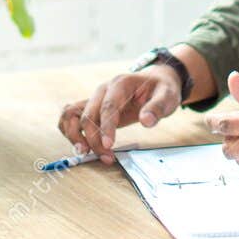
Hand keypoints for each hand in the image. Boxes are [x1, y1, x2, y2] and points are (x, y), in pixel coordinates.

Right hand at [57, 66, 182, 163]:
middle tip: (107, 158)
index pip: (108, 106)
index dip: (106, 127)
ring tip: (86, 153)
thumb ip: (158, 108)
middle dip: (94, 139)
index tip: (108, 146)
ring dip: (74, 135)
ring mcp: (94, 97)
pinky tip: (81, 145)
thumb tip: (146, 121)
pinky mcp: (91, 107)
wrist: (154, 81)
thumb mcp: (168, 96)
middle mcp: (103, 89)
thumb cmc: (161, 89)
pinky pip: (70, 116)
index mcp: (121, 84)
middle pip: (88, 115)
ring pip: (71, 114)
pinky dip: (70, 131)